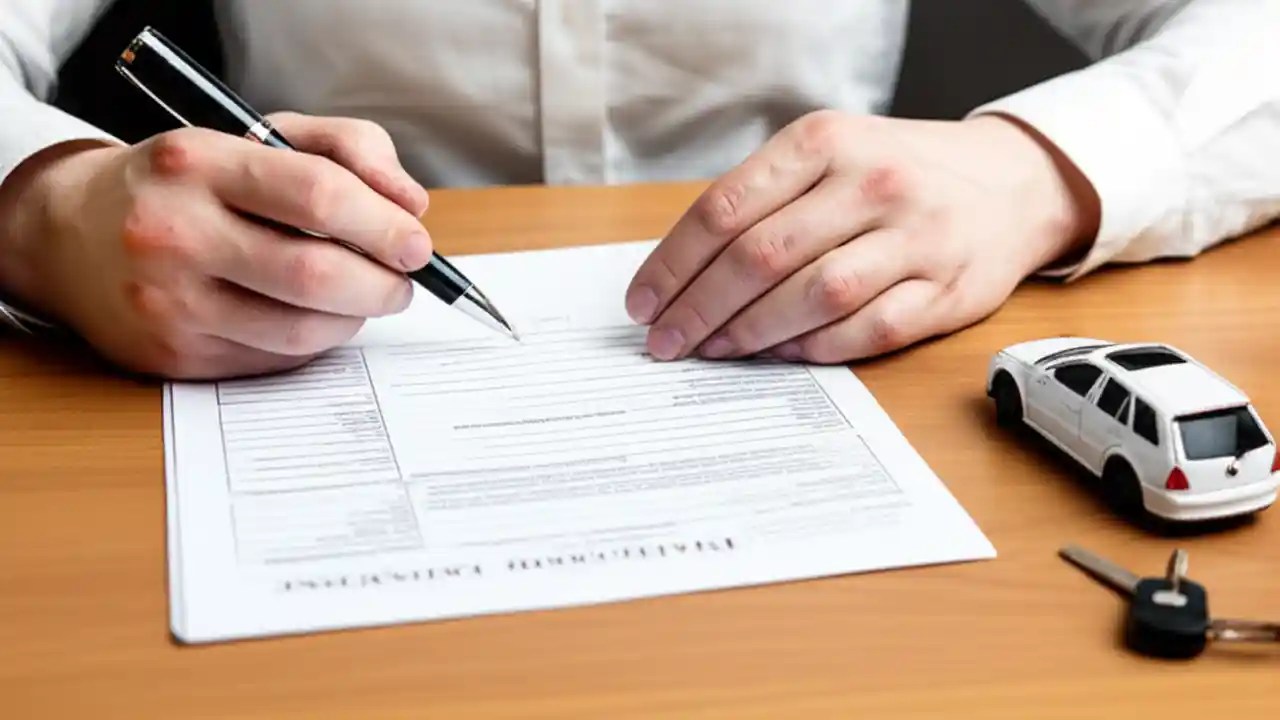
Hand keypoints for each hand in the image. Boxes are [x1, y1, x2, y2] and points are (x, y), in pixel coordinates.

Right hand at [0, 112, 430, 378]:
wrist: (72, 232)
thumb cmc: (188, 182)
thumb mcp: (258, 137)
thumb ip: (346, 149)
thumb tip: (410, 206)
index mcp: (199, 164)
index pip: (317, 195)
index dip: (384, 225)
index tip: (417, 243)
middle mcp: (174, 232)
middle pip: (315, 274)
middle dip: (382, 284)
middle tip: (403, 281)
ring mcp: (168, 302)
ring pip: (301, 329)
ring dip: (354, 318)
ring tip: (363, 296)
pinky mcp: (172, 356)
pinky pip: (274, 360)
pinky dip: (313, 342)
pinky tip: (313, 316)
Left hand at [624, 111, 1099, 362]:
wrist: (1009, 183)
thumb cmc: (893, 174)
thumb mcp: (827, 155)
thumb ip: (762, 200)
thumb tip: (680, 273)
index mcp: (825, 141)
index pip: (725, 208)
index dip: (673, 264)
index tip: (642, 303)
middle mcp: (871, 183)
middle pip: (760, 257)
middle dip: (698, 309)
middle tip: (664, 342)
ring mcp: (914, 237)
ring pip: (812, 296)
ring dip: (750, 334)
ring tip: (712, 349)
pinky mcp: (945, 290)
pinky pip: (865, 331)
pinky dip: (811, 349)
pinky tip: (778, 354)